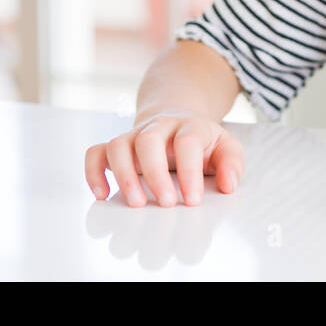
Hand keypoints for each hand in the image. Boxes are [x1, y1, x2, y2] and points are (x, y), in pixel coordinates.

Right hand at [84, 109, 243, 206]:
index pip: (188, 142)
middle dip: (155, 173)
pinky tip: (102, 195)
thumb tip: (228, 185)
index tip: (192, 201)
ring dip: (123, 175)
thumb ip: (232, 164)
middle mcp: (158, 127)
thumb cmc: (202, 143)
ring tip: (135, 203)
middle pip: (149, 140)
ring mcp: (134, 135)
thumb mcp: (226, 148)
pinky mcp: (116, 147)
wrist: (176, 122)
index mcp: (189, 126)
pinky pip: (95, 153)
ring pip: (118, 144)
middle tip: (166, 204)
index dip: (190, 171)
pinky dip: (93, 173)